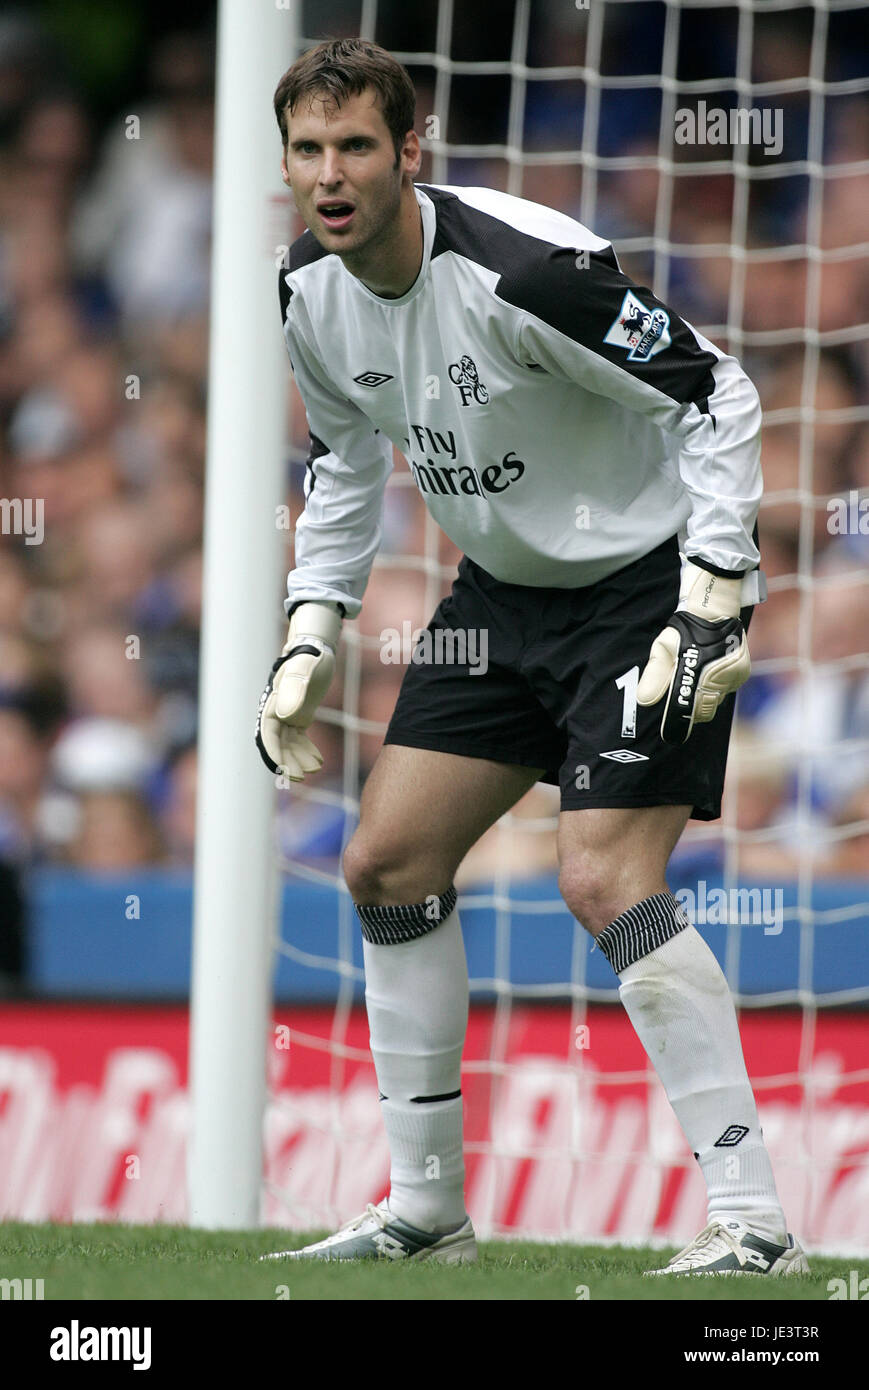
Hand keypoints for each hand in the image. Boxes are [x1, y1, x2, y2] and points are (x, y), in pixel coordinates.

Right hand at [255, 601, 342, 778]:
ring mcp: (287, 714)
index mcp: (273, 703)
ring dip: (297, 760)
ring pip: (287, 745)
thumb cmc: (310, 656)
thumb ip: (295, 688)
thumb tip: (285, 716)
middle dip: (287, 763)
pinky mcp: (298, 715)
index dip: (275, 755)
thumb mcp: (306, 669)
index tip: (285, 771)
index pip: (268, 736)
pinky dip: (305, 751)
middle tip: (302, 777)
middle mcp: (276, 711)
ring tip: (315, 769)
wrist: (317, 646)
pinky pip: (297, 739)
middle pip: (277, 744)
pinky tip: (319, 761)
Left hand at [636, 561, 749, 744]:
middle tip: (681, 704)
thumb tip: (644, 700)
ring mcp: (734, 676)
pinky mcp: (742, 674)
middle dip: (692, 712)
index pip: (690, 709)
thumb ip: (654, 676)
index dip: (680, 723)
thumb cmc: (683, 630)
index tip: (671, 734)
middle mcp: (720, 676)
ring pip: (716, 702)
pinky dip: (717, 689)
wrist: (713, 609)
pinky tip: (709, 674)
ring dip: (705, 699)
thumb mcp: (662, 649)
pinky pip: (727, 692)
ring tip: (697, 680)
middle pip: (705, 711)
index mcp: (699, 672)